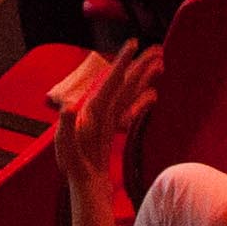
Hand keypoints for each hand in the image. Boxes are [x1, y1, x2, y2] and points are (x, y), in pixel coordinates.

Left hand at [55, 42, 162, 216]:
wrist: (83, 181)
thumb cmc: (73, 165)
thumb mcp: (67, 149)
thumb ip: (66, 128)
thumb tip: (68, 106)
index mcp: (93, 108)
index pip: (111, 81)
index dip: (122, 63)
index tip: (133, 44)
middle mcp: (101, 108)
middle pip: (124, 82)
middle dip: (140, 65)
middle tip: (157, 48)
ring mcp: (109, 117)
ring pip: (130, 92)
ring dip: (144, 78)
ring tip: (160, 63)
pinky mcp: (114, 127)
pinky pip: (131, 108)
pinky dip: (143, 99)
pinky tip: (153, 94)